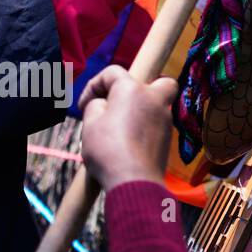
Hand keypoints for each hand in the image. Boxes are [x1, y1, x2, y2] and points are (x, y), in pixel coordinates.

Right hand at [78, 66, 177, 191]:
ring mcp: (165, 117)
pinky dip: (143, 126)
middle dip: (140, 86)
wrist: (134, 180)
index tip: (84, 106)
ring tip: (116, 127)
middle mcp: (154, 98)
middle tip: (121, 102)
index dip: (94, 85)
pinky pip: (155, 123)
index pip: (113, 72)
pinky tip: (127, 142)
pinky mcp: (167, 136)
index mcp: (133, 89)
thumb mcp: (90, 124)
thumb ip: (95, 105)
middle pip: (156, 79)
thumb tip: (103, 103)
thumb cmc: (108, 149)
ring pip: (156, 103)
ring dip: (139, 109)